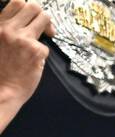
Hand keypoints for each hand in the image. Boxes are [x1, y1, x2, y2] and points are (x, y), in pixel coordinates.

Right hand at [0, 0, 51, 117]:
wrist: (2, 89)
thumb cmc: (1, 69)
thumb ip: (8, 30)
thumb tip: (25, 22)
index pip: (16, 2)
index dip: (28, 7)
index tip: (31, 17)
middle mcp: (10, 29)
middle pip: (33, 6)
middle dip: (41, 14)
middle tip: (44, 26)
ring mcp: (23, 39)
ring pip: (44, 18)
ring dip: (48, 26)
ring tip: (47, 35)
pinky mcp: (36, 52)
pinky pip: (46, 45)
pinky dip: (43, 53)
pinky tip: (36, 62)